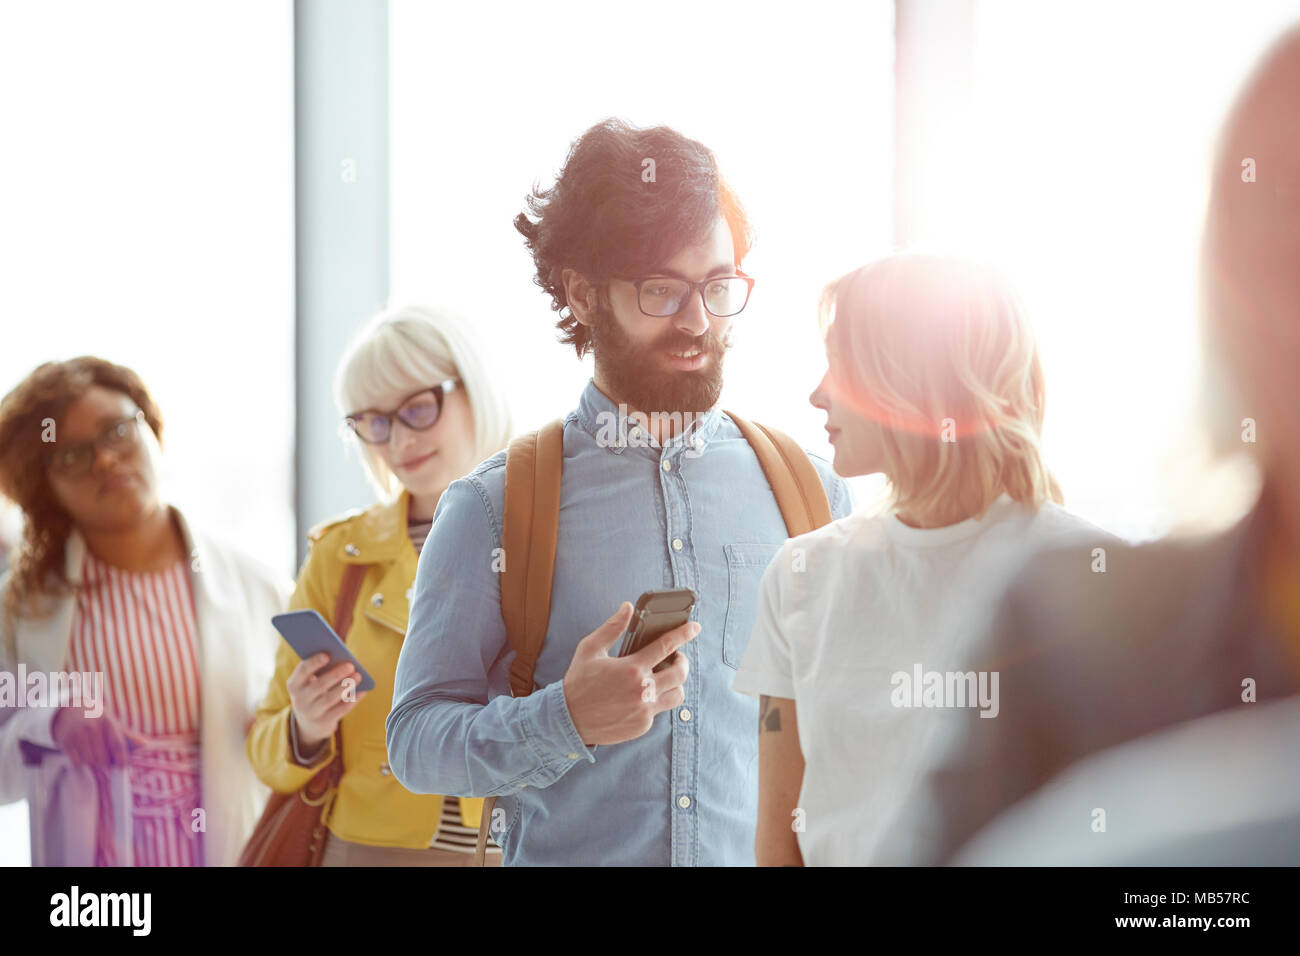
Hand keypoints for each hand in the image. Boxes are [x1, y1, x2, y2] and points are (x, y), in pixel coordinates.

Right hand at [50, 707, 145, 767]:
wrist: (71, 709)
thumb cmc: (98, 719)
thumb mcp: (113, 723)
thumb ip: (128, 736)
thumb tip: (146, 744)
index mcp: (108, 722)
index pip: (117, 743)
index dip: (121, 757)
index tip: (122, 768)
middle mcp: (92, 726)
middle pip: (102, 756)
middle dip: (106, 766)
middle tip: (107, 770)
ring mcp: (78, 733)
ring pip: (89, 760)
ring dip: (93, 766)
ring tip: (95, 762)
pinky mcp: (65, 740)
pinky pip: (76, 761)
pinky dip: (81, 763)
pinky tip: (83, 756)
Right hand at [287, 654, 368, 750]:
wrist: (309, 722)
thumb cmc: (314, 691)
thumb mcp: (311, 682)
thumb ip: (321, 670)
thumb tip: (343, 659)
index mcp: (294, 684)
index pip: (302, 671)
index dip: (314, 663)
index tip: (327, 655)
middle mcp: (299, 699)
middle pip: (319, 685)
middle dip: (335, 674)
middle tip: (350, 665)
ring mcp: (311, 713)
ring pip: (329, 699)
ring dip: (345, 686)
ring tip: (358, 676)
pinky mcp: (323, 722)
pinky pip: (340, 710)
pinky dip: (353, 699)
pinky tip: (362, 691)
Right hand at [562, 602, 698, 746]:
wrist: (567, 720)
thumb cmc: (578, 681)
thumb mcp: (590, 649)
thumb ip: (612, 627)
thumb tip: (627, 607)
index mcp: (632, 668)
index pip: (667, 646)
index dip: (684, 634)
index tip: (695, 627)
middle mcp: (643, 690)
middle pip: (681, 673)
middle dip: (683, 661)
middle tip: (676, 658)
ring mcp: (644, 710)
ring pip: (677, 694)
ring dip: (675, 683)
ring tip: (664, 677)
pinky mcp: (642, 725)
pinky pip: (660, 710)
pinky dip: (656, 700)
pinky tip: (643, 695)